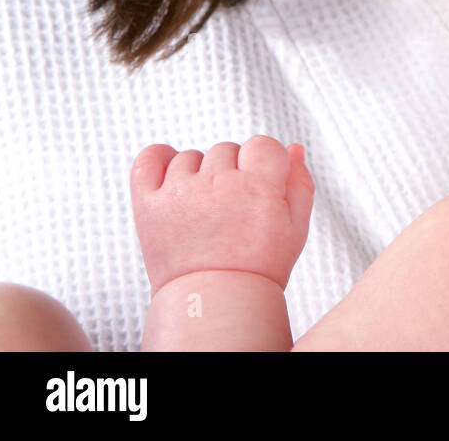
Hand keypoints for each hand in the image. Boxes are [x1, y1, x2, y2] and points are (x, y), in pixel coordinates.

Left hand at [130, 135, 313, 292]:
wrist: (214, 302)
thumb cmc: (260, 266)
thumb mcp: (296, 226)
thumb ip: (299, 182)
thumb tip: (293, 148)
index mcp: (258, 187)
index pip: (262, 145)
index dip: (265, 162)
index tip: (262, 185)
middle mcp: (217, 185)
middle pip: (226, 150)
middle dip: (233, 172)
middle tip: (233, 206)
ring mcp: (180, 193)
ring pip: (191, 157)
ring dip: (199, 174)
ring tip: (205, 207)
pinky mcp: (150, 205)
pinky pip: (148, 160)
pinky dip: (158, 159)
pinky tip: (172, 176)